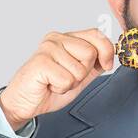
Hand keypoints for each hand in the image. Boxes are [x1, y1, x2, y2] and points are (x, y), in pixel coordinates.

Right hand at [0, 29, 115, 128]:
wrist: (25, 102)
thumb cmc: (49, 87)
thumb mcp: (80, 75)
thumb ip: (95, 64)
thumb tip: (111, 55)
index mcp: (66, 38)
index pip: (96, 35)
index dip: (107, 51)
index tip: (106, 65)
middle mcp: (56, 39)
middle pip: (90, 53)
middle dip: (83, 72)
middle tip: (66, 77)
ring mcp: (48, 49)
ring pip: (79, 68)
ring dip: (71, 82)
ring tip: (56, 81)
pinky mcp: (41, 62)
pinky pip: (67, 79)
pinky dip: (61, 88)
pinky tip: (49, 85)